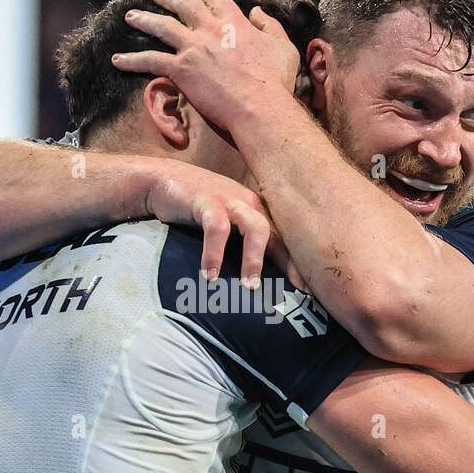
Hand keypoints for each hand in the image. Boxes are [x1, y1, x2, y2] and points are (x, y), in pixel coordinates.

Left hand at [112, 0, 300, 130]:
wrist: (260, 107)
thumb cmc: (276, 83)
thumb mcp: (283, 48)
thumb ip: (271, 27)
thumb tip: (259, 12)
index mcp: (236, 24)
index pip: (215, 0)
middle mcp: (210, 30)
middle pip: (184, 6)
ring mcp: (193, 48)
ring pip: (162, 27)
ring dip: (144, 20)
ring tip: (131, 16)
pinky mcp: (180, 70)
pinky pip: (149, 61)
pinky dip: (131, 60)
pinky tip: (117, 59)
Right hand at [145, 163, 293, 286]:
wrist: (162, 180)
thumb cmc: (196, 208)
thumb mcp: (226, 224)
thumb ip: (242, 244)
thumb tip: (254, 282)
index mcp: (259, 211)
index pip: (286, 239)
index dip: (299, 265)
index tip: (311, 292)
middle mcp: (250, 204)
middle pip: (279, 234)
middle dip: (289, 263)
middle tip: (294, 292)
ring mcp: (230, 200)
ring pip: (255, 228)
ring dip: (255, 259)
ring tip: (250, 287)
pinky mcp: (207, 201)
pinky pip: (217, 229)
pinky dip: (214, 254)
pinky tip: (210, 276)